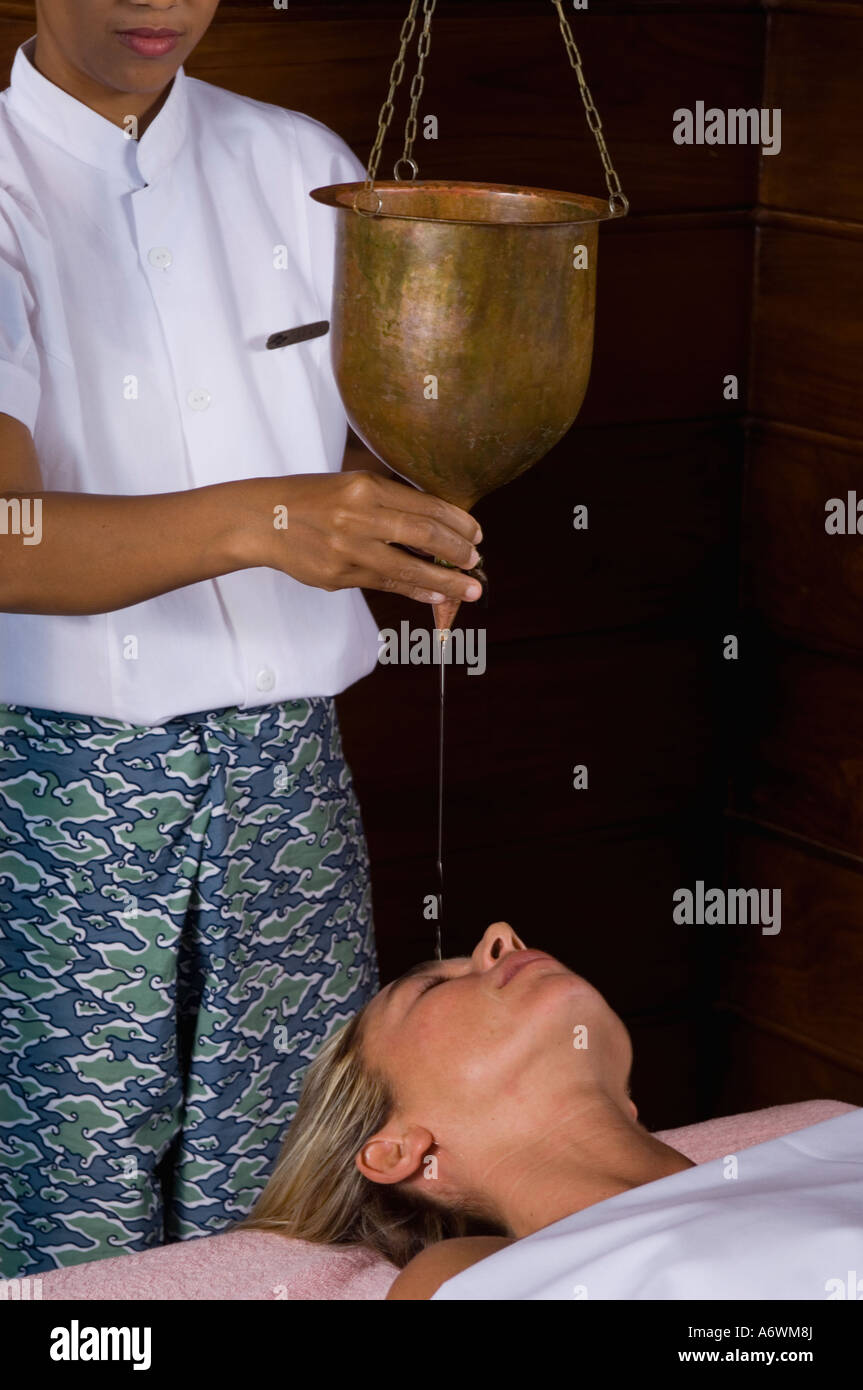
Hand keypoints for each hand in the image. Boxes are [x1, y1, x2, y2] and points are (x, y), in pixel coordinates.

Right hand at [246, 472, 482, 606]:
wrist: (262, 519)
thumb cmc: (310, 499)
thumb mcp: (350, 485)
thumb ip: (389, 502)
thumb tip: (436, 526)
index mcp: (366, 486)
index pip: (426, 505)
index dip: (457, 522)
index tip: (477, 533)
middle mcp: (359, 514)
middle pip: (424, 534)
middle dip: (458, 550)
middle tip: (477, 560)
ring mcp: (348, 547)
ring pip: (409, 567)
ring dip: (446, 580)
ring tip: (470, 588)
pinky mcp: (338, 574)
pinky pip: (386, 585)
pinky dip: (415, 591)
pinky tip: (435, 595)